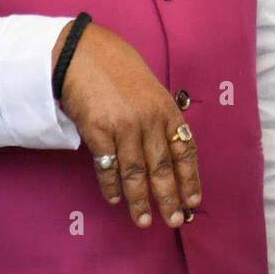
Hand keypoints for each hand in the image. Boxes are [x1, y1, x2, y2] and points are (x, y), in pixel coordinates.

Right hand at [56, 22, 201, 229]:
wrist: (81, 52)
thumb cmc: (116, 66)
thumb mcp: (149, 87)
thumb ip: (159, 116)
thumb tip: (167, 149)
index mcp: (166, 109)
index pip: (185, 150)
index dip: (190, 178)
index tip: (193, 201)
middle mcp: (149, 120)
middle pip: (162, 168)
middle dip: (169, 198)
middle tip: (174, 220)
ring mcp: (124, 127)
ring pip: (135, 173)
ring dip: (139, 201)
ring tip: (142, 221)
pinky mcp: (98, 131)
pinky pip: (107, 167)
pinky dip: (111, 186)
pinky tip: (114, 199)